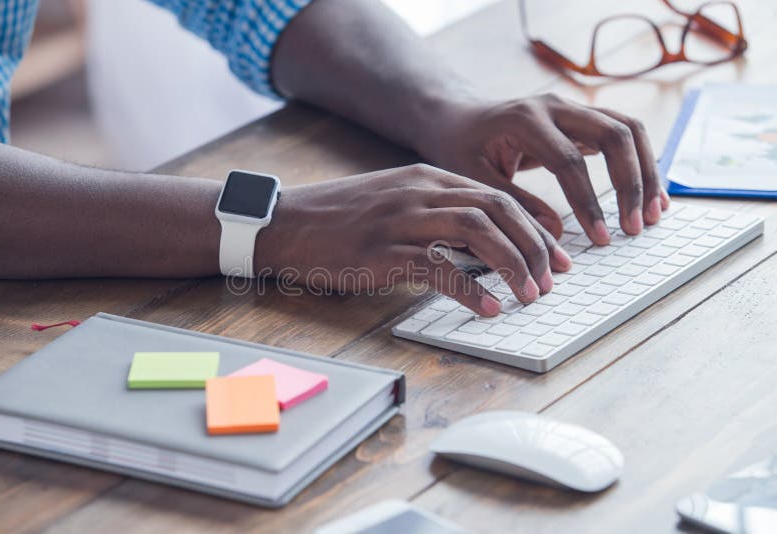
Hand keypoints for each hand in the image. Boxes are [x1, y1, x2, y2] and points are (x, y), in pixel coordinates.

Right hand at [254, 164, 572, 315]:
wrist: (284, 223)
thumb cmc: (338, 218)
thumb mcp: (392, 201)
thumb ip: (434, 213)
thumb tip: (481, 244)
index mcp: (426, 178)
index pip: (497, 196)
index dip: (535, 227)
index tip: (556, 255)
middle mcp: (419, 192)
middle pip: (497, 210)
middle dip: (535, 245)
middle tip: (554, 278)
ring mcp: (400, 220)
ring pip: (477, 233)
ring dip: (514, 266)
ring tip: (530, 295)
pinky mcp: (381, 252)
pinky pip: (439, 268)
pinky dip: (471, 290)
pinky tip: (487, 309)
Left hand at [418, 94, 669, 244]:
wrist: (457, 118)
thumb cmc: (460, 148)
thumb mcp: (474, 178)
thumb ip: (514, 206)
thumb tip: (557, 240)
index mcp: (525, 119)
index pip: (569, 160)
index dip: (588, 202)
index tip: (600, 238)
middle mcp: (555, 105)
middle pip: (614, 134)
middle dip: (631, 182)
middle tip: (636, 226)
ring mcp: (573, 108)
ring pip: (628, 129)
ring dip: (647, 171)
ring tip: (655, 214)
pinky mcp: (582, 118)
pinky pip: (623, 134)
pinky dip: (641, 163)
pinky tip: (650, 196)